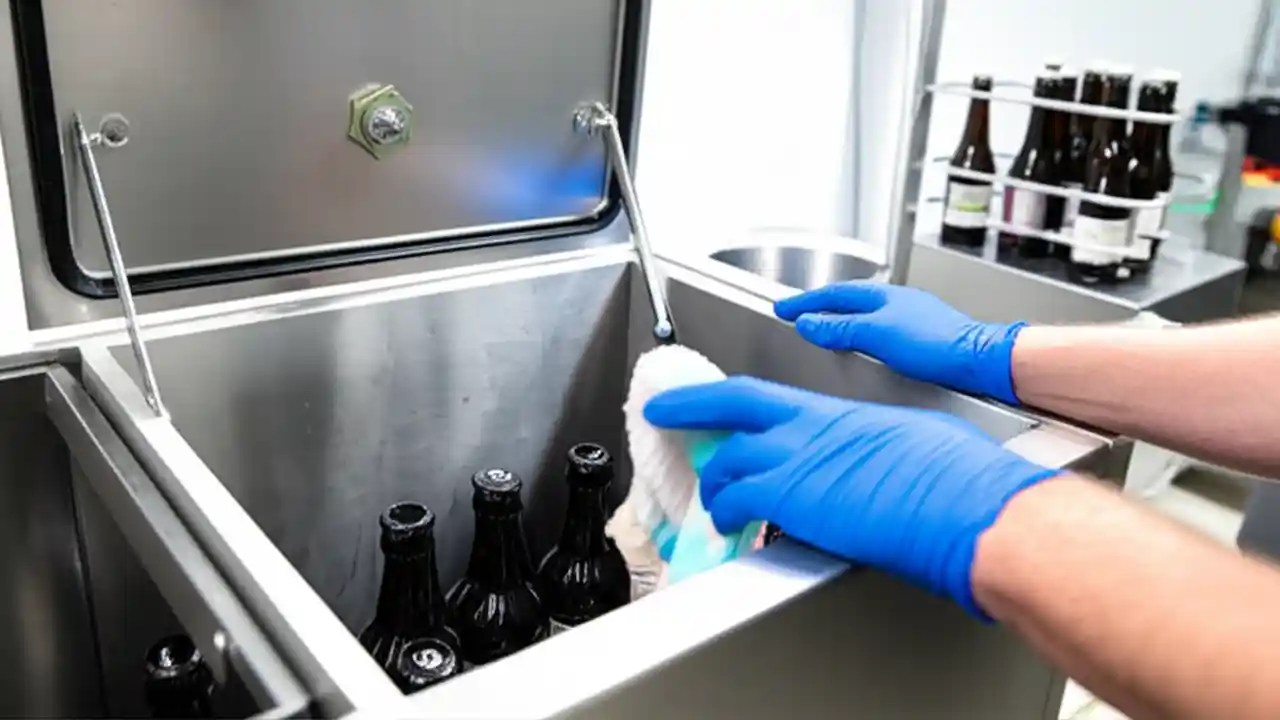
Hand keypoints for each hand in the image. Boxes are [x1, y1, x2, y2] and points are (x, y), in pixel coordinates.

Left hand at [644, 376, 1056, 617]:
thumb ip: (875, 446)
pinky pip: (739, 501)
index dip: (717, 397)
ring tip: (715, 502)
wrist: (967, 504)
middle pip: (732, 408)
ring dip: (716, 483)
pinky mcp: (794, 496)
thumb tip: (875, 457)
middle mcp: (811, 428)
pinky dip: (727, 514)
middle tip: (664, 414)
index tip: (692, 398)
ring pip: (730, 462)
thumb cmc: (958, 475)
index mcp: (838, 414)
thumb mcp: (913, 439)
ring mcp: (799, 459)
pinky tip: (730, 528)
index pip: (761, 396)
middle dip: (690, 409)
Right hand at [773, 282, 1024, 404]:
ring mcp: (910, 316)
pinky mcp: (920, 335)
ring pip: (863, 313)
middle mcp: (896, 301)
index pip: (832, 295)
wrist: (977, 359)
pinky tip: (862, 345)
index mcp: (882, 296)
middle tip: (797, 312)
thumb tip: (809, 324)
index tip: (783, 308)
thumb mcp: (876, 335)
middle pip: (848, 299)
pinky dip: (859, 332)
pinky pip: (878, 327)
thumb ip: (840, 329)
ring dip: (839, 319)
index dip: (804, 302)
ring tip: (822, 327)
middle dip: (819, 305)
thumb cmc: (935, 344)